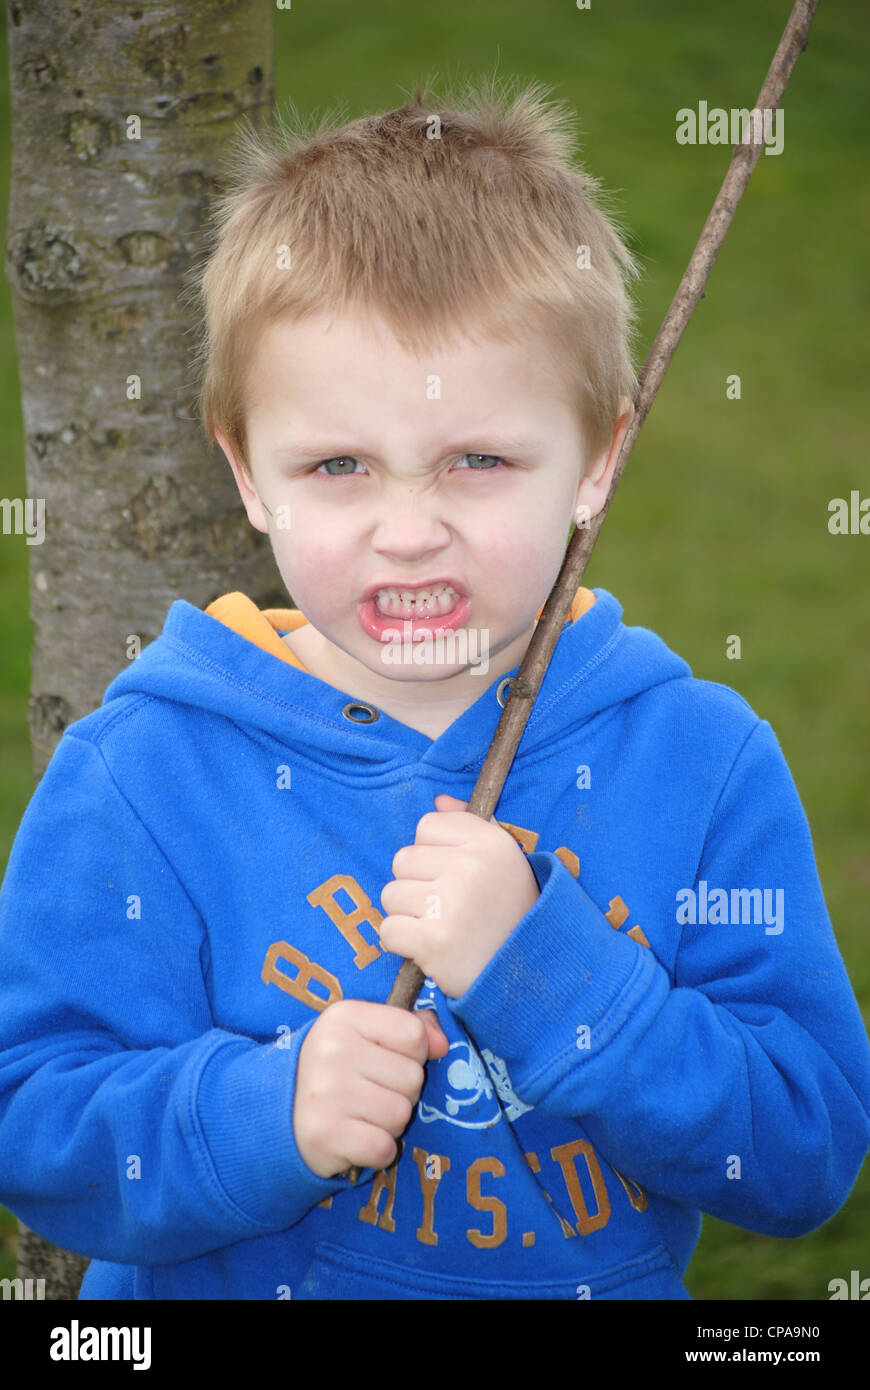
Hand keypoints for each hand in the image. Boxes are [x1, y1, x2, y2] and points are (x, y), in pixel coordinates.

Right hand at [293, 1000, 447, 1178]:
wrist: (276, 1115)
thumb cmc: (333, 1071)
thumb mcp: (365, 1036)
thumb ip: (410, 1030)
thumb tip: (444, 1045)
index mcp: (344, 1017)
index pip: (413, 1034)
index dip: (409, 1054)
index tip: (383, 1061)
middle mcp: (332, 1050)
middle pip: (412, 1077)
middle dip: (400, 1092)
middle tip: (368, 1094)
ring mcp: (326, 1093)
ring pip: (401, 1114)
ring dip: (389, 1123)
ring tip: (361, 1116)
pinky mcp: (325, 1135)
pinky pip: (384, 1148)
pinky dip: (377, 1151)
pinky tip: (356, 1139)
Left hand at [378, 794, 540, 998]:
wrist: (529, 974)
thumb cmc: (511, 914)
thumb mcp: (505, 861)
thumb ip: (471, 827)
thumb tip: (438, 800)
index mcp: (490, 842)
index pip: (427, 825)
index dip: (434, 853)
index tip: (455, 876)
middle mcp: (472, 867)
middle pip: (403, 859)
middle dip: (417, 885)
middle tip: (447, 908)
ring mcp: (451, 904)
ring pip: (391, 894)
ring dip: (408, 915)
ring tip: (440, 927)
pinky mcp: (434, 941)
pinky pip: (389, 930)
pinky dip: (403, 944)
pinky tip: (430, 948)